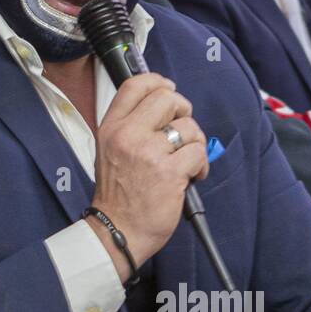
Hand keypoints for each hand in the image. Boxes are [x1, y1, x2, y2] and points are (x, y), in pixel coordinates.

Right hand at [89, 73, 206, 279]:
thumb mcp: (109, 150)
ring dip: (195, 143)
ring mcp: (148, 153)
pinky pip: (198, 151)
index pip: (135, 85)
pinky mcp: (170, 172)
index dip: (158, 81)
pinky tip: (191, 176)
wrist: (117, 230)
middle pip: (168, 98)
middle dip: (183, 112)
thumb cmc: (117, 194)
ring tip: (186, 160)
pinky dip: (201, 164)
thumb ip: (130, 125)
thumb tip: (163, 104)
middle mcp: (127, 135)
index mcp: (111, 128)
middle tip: (181, 131)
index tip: (168, 89)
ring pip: (189, 126)